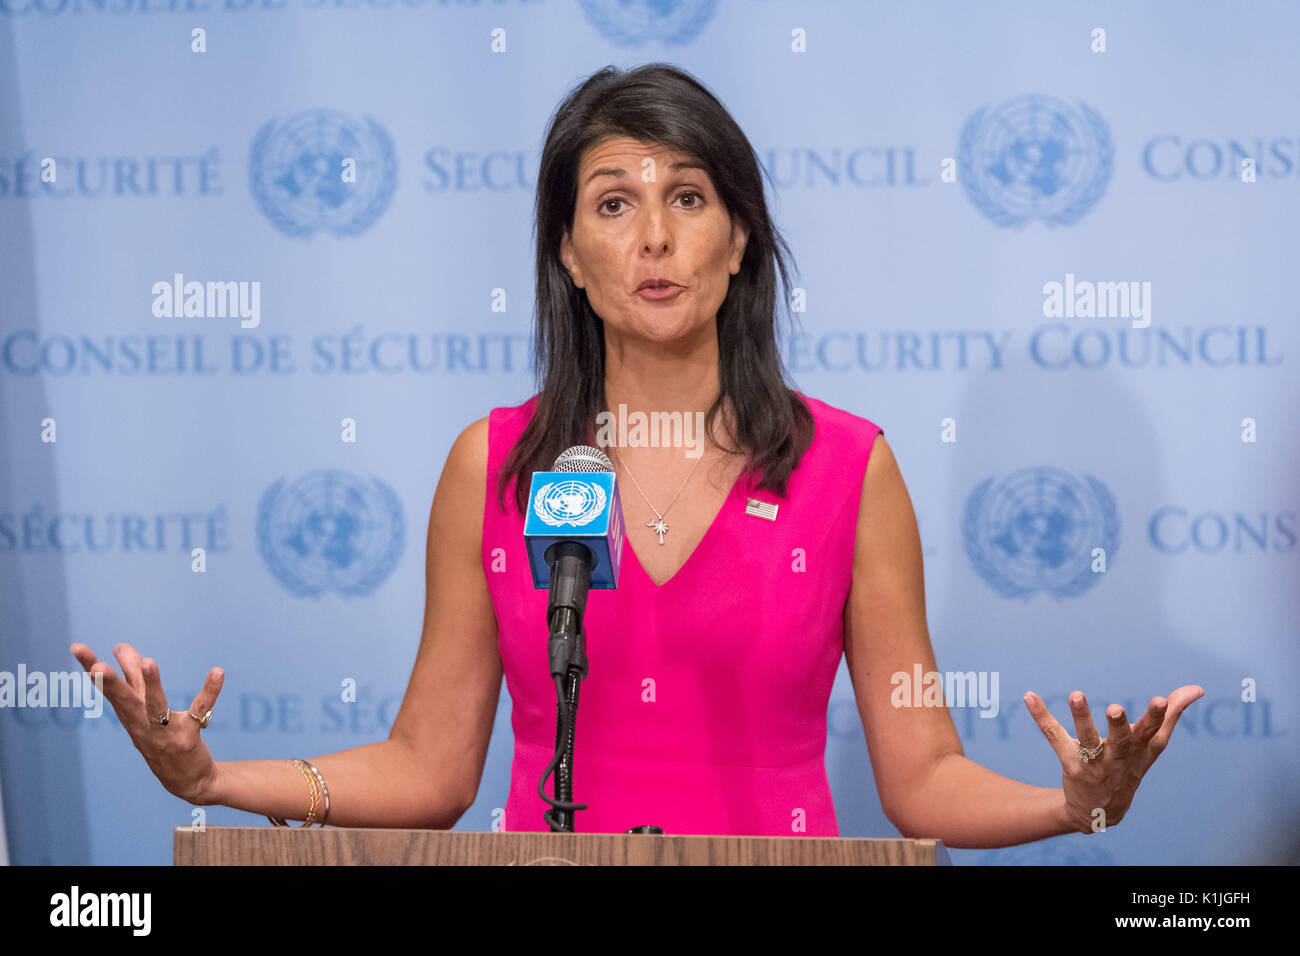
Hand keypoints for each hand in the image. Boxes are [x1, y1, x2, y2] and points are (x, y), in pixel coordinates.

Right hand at [70, 642, 225, 805]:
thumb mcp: (144, 711)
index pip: (108, 690)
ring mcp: (164, 732)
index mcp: (130, 715)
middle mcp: (142, 724)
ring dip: (152, 684)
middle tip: (99, 665)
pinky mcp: (188, 737)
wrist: (188, 781)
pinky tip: (218, 673)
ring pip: (155, 707)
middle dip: (110, 682)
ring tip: (149, 662)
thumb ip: (136, 681)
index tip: (78, 648)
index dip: (92, 670)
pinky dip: (209, 691)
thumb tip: (124, 649)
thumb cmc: (162, 739)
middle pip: (124, 700)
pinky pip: (199, 711)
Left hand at [1023, 685, 1203, 832]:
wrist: (1101, 810)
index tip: (1162, 699)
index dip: (1157, 716)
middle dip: (1120, 726)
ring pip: (1087, 739)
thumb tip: (1197, 688)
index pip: (1152, 732)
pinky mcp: (1070, 762)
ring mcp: (1094, 762)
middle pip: (1121, 741)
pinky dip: (1041, 716)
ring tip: (1076, 694)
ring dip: (1082, 717)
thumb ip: (1171, 714)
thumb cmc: (1131, 767)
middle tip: (1115, 709)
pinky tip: (1029, 696)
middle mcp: (1118, 757)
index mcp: (1141, 749)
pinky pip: (1054, 736)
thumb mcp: (1153, 745)